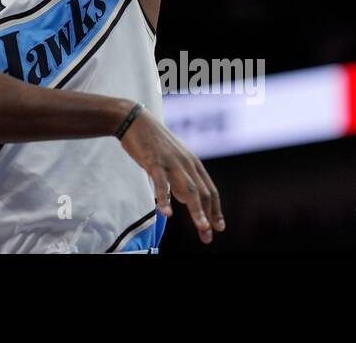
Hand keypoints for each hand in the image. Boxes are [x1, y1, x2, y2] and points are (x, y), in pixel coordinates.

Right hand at [118, 103, 224, 243]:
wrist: (135, 120)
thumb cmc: (153, 142)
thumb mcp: (173, 159)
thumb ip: (182, 179)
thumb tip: (187, 199)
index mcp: (192, 163)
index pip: (209, 190)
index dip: (216, 209)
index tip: (219, 227)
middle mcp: (186, 163)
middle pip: (202, 193)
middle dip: (208, 215)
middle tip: (208, 235)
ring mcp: (171, 162)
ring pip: (188, 189)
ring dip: (197, 210)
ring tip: (203, 227)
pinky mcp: (154, 162)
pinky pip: (161, 183)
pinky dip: (165, 199)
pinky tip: (167, 213)